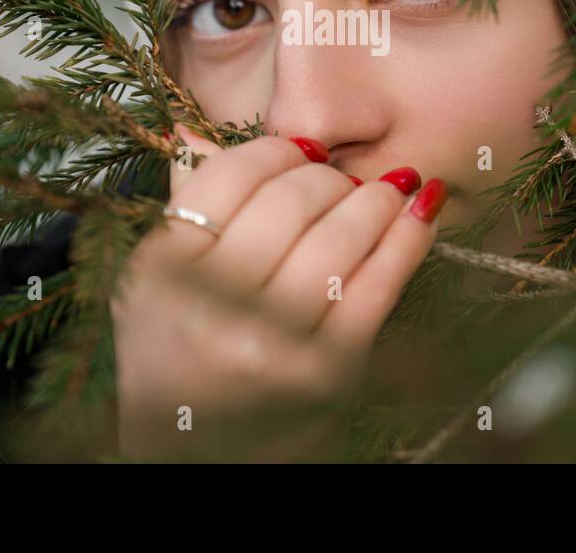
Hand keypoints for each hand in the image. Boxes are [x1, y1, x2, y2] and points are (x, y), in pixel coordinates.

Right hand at [109, 126, 447, 460]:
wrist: (191, 448)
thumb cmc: (173, 350)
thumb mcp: (153, 280)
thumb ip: (181, 204)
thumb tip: (193, 128)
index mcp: (165, 268)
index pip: (229, 174)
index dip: (275, 150)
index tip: (298, 150)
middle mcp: (216, 303)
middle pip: (290, 200)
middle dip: (326, 176)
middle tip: (339, 177)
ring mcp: (276, 339)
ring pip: (341, 234)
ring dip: (375, 199)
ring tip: (387, 188)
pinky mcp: (331, 369)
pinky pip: (381, 283)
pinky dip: (409, 238)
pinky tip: (421, 211)